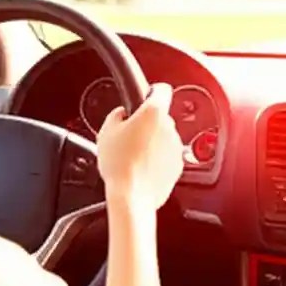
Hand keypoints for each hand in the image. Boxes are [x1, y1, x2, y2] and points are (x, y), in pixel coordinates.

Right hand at [96, 83, 183, 209]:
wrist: (131, 196)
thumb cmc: (118, 164)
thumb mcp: (106, 131)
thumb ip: (117, 114)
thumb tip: (122, 114)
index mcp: (153, 113)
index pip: (162, 89)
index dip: (153, 91)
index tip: (147, 95)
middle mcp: (170, 127)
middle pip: (161, 117)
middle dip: (148, 123)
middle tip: (130, 135)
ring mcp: (176, 147)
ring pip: (164, 138)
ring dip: (154, 142)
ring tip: (134, 156)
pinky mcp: (178, 165)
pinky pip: (168, 156)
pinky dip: (159, 159)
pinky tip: (142, 167)